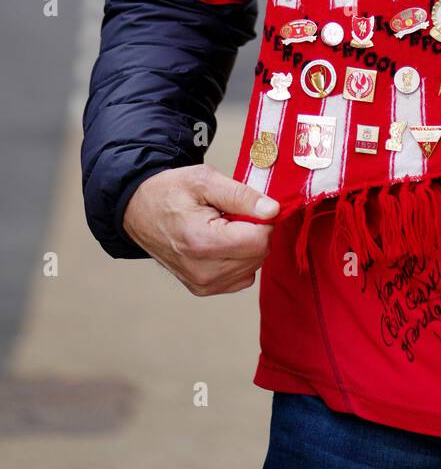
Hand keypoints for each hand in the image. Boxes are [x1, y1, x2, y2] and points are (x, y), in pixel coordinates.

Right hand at [122, 165, 279, 295]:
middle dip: (254, 231)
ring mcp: (202, 284)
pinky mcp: (203, 289)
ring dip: (247, 246)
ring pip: (253, 267)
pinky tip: (222, 243)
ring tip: (222, 228)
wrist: (139, 212)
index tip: (246, 206)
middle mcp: (203, 271)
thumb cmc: (169, 192)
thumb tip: (272, 211)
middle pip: (259, 254)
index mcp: (202, 242)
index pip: (259, 240)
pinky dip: (240, 259)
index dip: (262, 219)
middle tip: (231, 215)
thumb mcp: (204, 180)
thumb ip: (241, 195)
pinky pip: (242, 277)